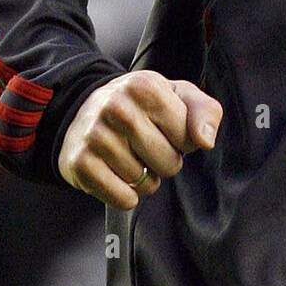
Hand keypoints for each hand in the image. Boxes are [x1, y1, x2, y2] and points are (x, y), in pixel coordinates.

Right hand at [58, 71, 222, 209]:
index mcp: (145, 86)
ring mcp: (95, 135)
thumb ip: (205, 111)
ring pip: (146, 183)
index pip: (188, 138)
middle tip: (148, 146)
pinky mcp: (80, 163)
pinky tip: (117, 173)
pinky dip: (126, 195)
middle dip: (165, 161)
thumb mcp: (178, 95)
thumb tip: (205, 141)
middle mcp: (117, 107)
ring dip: (144, 178)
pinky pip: (122, 198)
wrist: (84, 111)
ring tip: (130, 156)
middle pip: (169, 163)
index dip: (183, 141)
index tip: (167, 130)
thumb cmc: (141, 105)